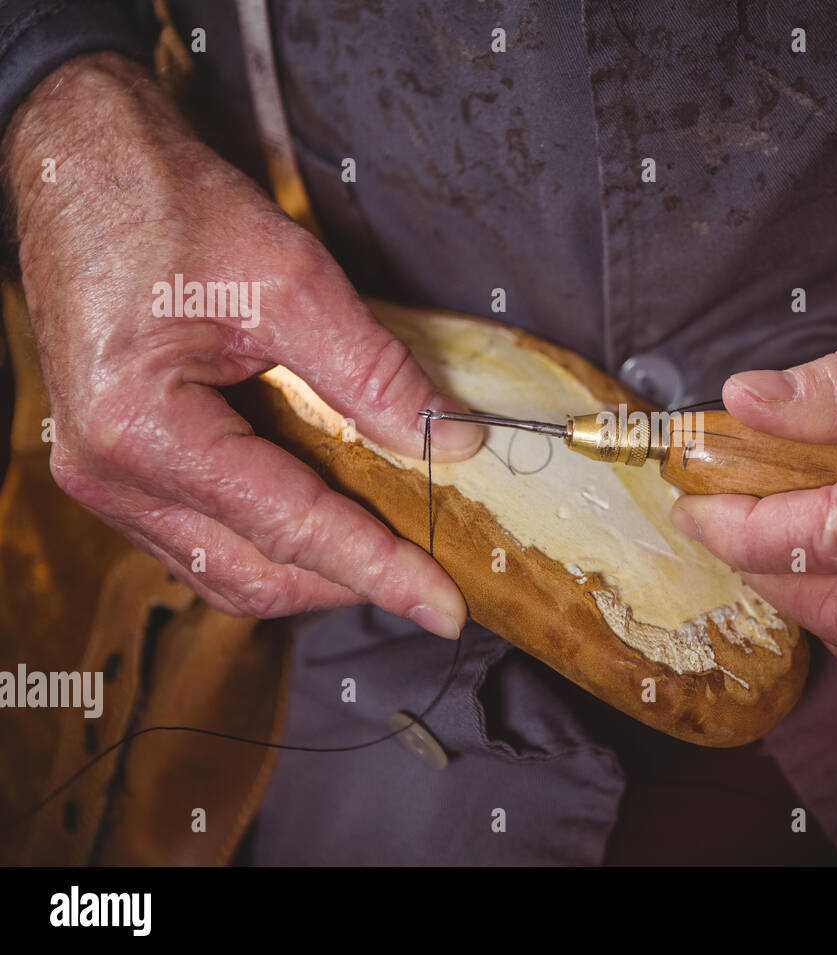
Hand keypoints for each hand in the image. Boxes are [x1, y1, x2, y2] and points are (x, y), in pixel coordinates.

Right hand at [4, 53, 480, 636]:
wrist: (85, 162)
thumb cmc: (164, 206)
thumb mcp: (289, 279)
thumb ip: (373, 372)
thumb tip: (448, 442)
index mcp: (140, 430)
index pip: (287, 528)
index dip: (377, 569)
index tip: (443, 606)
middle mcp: (109, 474)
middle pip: (251, 574)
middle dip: (345, 582)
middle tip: (427, 574)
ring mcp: (106, 477)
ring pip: (225, 566)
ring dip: (310, 567)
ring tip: (386, 543)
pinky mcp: (119, 466)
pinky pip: (204, 534)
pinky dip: (273, 538)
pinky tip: (328, 510)